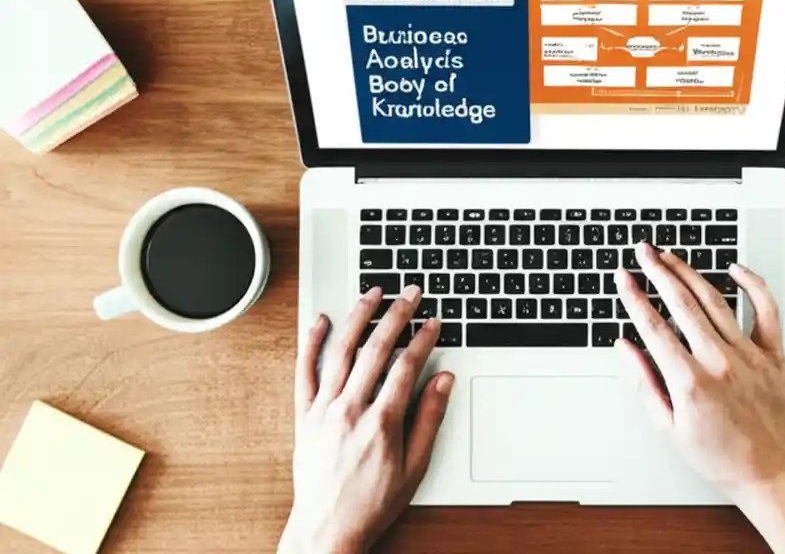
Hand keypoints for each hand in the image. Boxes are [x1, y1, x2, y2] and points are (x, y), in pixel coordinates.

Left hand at [280, 285, 453, 553]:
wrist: (328, 527)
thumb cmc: (372, 502)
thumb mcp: (415, 465)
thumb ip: (430, 419)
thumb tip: (444, 382)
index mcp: (381, 422)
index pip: (407, 366)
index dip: (423, 339)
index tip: (433, 322)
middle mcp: (350, 410)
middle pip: (376, 349)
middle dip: (397, 315)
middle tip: (410, 294)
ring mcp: (324, 410)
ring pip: (341, 351)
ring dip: (358, 317)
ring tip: (372, 294)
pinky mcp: (304, 415)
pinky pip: (305, 371)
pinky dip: (311, 342)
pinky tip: (320, 320)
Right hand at [613, 243, 784, 500]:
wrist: (770, 472)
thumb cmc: (720, 457)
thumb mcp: (669, 429)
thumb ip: (644, 384)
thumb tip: (624, 349)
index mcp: (690, 382)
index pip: (654, 327)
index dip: (635, 297)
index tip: (624, 277)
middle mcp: (720, 362)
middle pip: (682, 303)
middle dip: (658, 272)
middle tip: (643, 251)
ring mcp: (749, 355)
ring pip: (716, 301)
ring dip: (690, 273)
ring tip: (671, 256)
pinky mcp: (773, 354)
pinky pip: (766, 310)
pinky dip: (752, 285)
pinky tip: (735, 269)